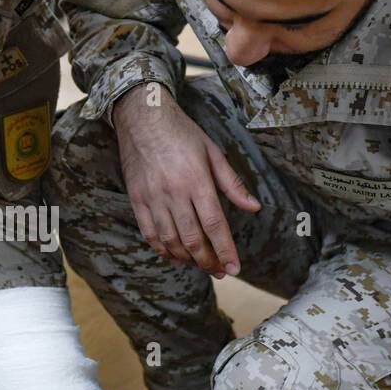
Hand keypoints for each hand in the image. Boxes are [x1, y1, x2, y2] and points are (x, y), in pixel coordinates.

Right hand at [112, 84, 259, 276]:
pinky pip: (149, 233)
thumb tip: (253, 207)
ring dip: (187, 259)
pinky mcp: (137, 199)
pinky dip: (163, 250)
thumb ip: (232, 184)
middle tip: (219, 271)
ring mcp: (152, 197)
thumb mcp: (213, 152)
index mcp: (196, 180)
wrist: (142, 117)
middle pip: (192, 239)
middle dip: (208, 261)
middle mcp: (173, 192)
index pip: (214, 224)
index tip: (234, 268)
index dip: (225, 250)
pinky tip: (175, 255)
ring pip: (170, 240)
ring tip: (200, 265)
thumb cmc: (181, 132)